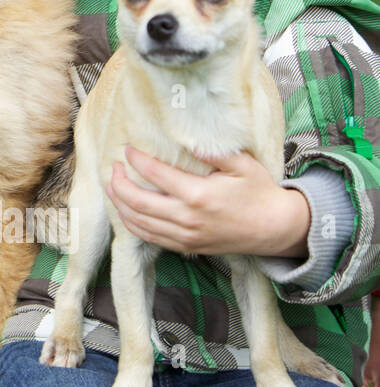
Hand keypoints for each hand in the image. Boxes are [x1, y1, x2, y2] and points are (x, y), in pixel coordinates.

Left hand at [105, 145, 310, 256]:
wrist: (275, 229)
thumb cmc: (259, 192)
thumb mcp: (242, 165)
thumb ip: (213, 152)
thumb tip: (187, 139)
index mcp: (199, 195)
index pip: (155, 174)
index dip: (136, 159)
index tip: (128, 149)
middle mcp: (187, 218)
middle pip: (137, 201)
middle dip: (118, 182)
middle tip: (113, 167)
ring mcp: (185, 236)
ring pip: (138, 221)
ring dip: (119, 203)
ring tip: (112, 185)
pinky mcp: (185, 247)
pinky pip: (149, 237)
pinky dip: (131, 223)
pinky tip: (125, 210)